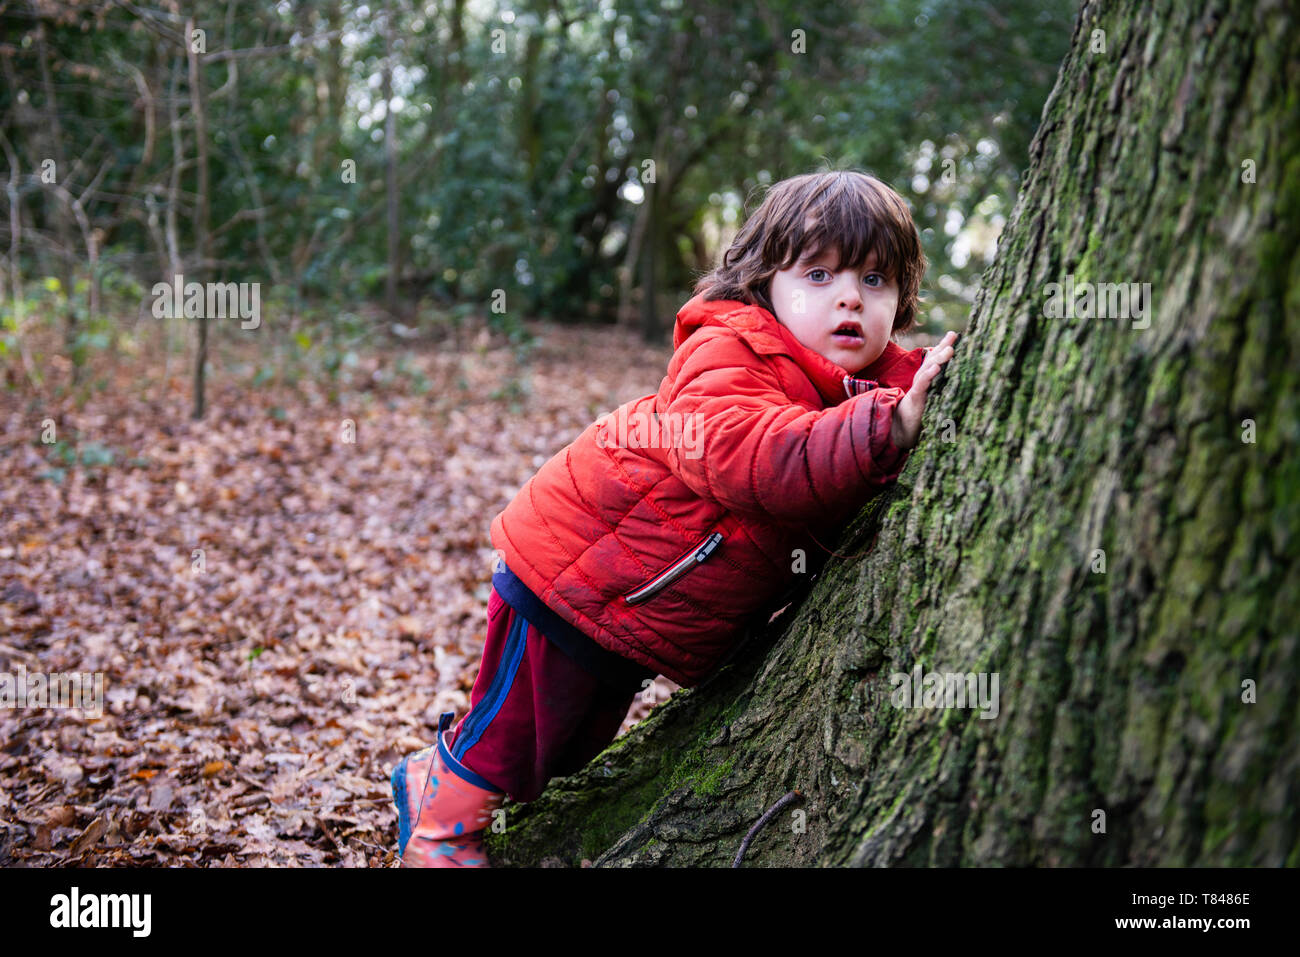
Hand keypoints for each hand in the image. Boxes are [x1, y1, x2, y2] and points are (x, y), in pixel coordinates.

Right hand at [890, 330, 957, 450]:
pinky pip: (922, 385)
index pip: (936, 360)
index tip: (954, 334)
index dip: (943, 346)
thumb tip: (962, 384)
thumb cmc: (920, 416)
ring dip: (939, 358)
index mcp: (927, 380)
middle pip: (932, 360)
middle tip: (953, 335)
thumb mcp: (934, 400)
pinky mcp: (915, 399)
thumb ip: (943, 391)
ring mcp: (918, 389)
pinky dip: (929, 376)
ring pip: (928, 370)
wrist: (902, 431)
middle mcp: (922, 381)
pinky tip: (937, 368)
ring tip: (949, 349)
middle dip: (943, 347)